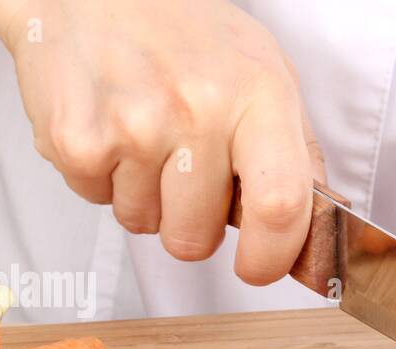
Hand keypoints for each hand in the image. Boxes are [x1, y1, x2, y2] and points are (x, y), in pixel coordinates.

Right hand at [0, 0, 324, 283]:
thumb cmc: (187, 36)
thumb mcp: (264, 77)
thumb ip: (297, 157)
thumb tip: (317, 237)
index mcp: (258, 96)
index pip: (280, 206)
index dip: (270, 257)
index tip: (257, 266)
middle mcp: (198, 110)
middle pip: (196, 239)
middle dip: (190, 225)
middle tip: (183, 171)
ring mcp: (134, 126)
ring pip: (144, 225)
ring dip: (144, 196)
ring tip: (142, 135)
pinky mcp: (78, 139)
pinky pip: (97, 201)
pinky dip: (101, 176)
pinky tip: (108, 124)